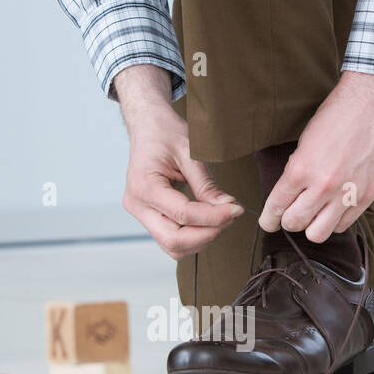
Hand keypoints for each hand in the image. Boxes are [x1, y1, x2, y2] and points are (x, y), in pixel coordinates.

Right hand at [114, 65, 243, 259]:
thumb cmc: (165, 133)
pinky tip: (207, 221)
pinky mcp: (147, 217)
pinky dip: (192, 236)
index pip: (183, 214)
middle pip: (174, 241)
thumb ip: (207, 184)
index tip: (236, 209)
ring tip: (220, 218)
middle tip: (230, 218)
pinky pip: (171, 239)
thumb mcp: (190, 152)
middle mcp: (137, 205)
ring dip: (201, 239)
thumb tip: (228, 208)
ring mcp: (140, 213)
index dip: (214, 217)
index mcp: (144, 186)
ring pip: (172, 247)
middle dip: (207, 235)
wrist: (147, 126)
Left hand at [259, 71, 373, 241]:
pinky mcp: (366, 196)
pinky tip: (333, 207)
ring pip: (318, 234)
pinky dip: (334, 221)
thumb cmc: (339, 115)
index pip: (276, 207)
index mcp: (302, 169)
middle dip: (288, 220)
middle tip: (290, 213)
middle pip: (294, 224)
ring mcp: (347, 193)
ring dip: (311, 226)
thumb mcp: (305, 142)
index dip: (268, 219)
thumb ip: (296, 171)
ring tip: (313, 213)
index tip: (268, 222)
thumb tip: (287, 196)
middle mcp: (324, 185)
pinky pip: (342, 226)